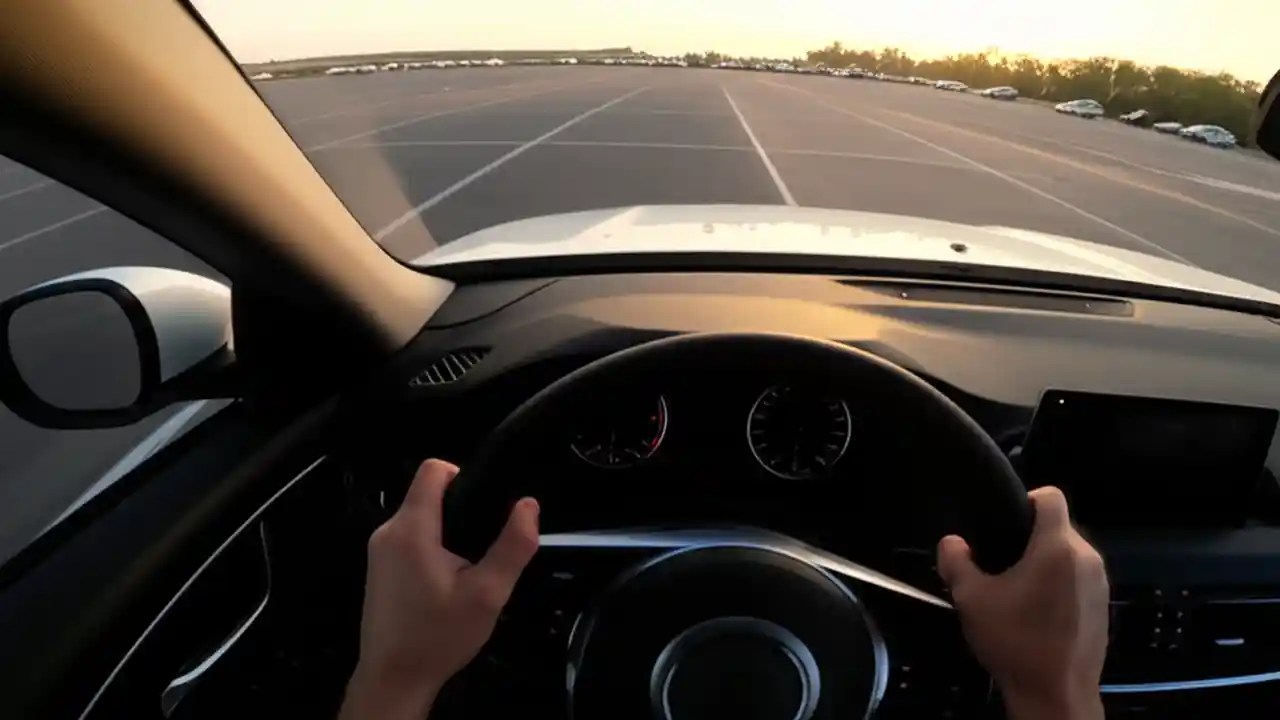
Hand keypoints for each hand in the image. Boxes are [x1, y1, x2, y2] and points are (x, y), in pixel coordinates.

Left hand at [339, 459, 539, 719]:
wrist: (394, 680)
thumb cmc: (439, 635)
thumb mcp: (487, 594)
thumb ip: (512, 546)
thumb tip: (529, 505)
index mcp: (411, 528)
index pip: (432, 469)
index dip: (464, 473)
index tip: (487, 504)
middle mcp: (387, 531)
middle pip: (428, 496)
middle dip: (460, 512)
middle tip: (485, 547)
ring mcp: (378, 552)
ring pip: (421, 521)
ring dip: (447, 534)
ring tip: (469, 569)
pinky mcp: (378, 570)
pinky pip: (410, 542)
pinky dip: (431, 551)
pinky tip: (448, 584)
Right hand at [937, 487, 1108, 719]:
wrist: (1056, 695)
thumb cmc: (1014, 641)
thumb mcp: (971, 599)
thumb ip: (956, 562)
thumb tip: (952, 542)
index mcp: (1058, 547)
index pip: (1050, 496)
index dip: (1025, 500)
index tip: (1003, 525)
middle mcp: (1087, 558)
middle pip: (1058, 527)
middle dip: (1030, 539)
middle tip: (999, 564)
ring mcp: (1100, 584)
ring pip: (1069, 555)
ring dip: (1045, 563)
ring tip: (1016, 590)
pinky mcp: (1104, 607)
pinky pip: (1079, 580)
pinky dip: (1059, 586)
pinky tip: (1037, 614)